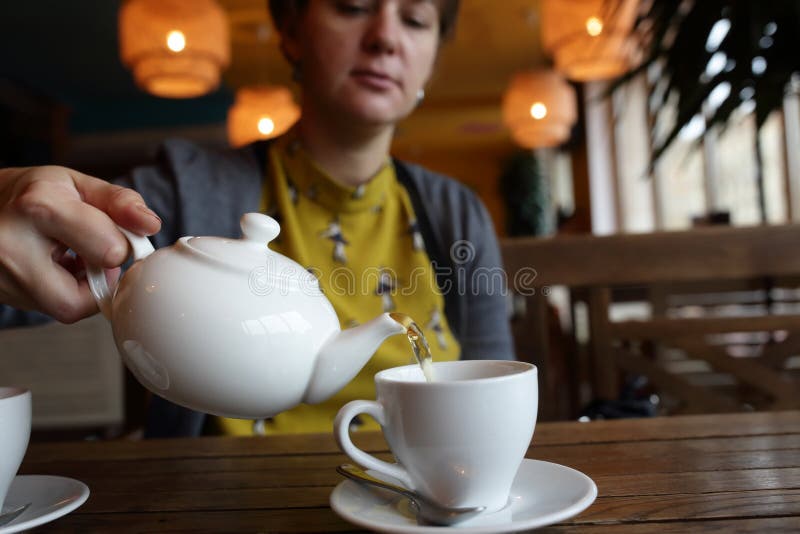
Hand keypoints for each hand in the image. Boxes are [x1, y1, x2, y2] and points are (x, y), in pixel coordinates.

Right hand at [0, 165, 160, 322]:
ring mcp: (3, 276)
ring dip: (82, 289)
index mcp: (39, 207)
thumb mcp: (79, 185)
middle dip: (101, 277)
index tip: (116, 235)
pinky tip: (54, 269)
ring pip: (67, 309)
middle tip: (92, 253)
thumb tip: (150, 225)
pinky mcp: (2, 295)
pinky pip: (49, 310)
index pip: (109, 250)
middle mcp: (13, 245)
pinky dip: (63, 293)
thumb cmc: (33, 195)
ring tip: (71, 260)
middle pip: (84, 297)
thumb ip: (121, 203)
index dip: (123, 246)